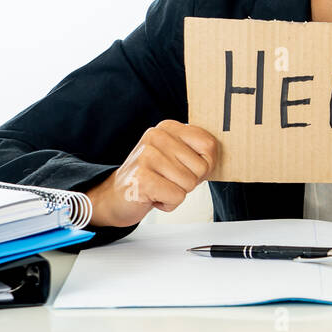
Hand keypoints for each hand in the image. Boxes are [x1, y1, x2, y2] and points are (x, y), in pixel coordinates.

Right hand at [85, 119, 218, 227]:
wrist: (116, 196)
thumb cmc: (154, 178)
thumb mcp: (176, 157)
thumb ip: (197, 152)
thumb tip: (215, 159)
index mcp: (168, 127)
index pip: (209, 144)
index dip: (205, 165)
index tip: (187, 169)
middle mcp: (156, 136)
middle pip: (201, 167)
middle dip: (189, 182)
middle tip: (167, 180)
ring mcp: (147, 156)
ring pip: (189, 184)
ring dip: (177, 193)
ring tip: (159, 187)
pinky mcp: (142, 178)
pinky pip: (177, 197)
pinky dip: (168, 204)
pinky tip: (152, 196)